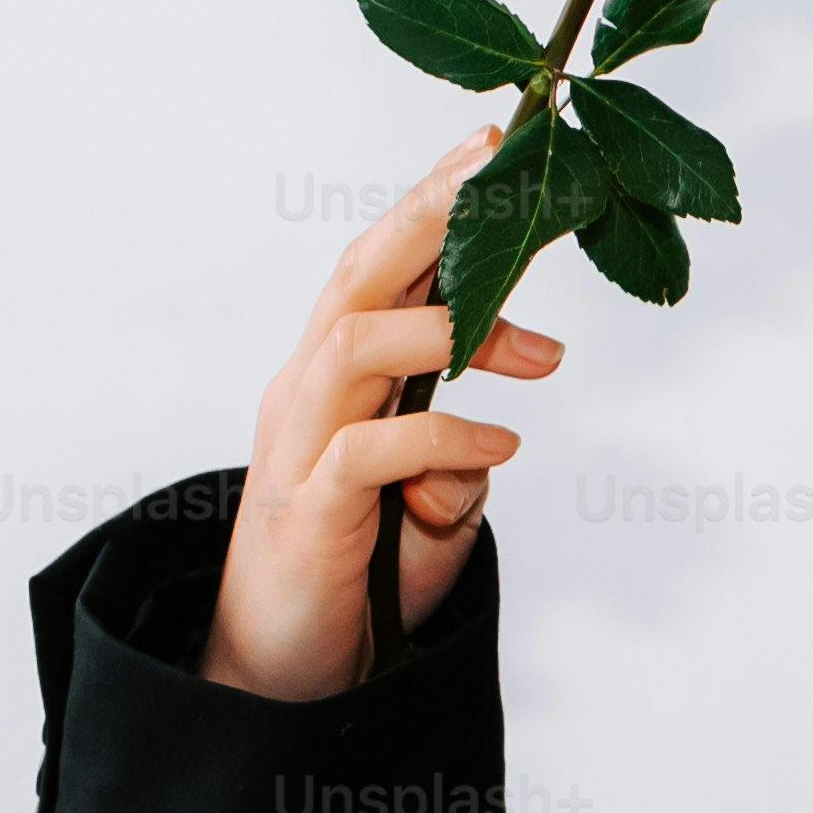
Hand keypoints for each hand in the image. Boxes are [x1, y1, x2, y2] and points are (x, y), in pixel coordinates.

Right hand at [206, 129, 566, 699]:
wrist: (279, 666)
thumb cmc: (350, 572)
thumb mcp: (426, 507)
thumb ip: (455, 461)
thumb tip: (492, 439)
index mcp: (331, 374)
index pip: (380, 268)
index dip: (430, 203)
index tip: (494, 146)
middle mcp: (305, 392)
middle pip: (357, 276)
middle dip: (428, 217)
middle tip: (501, 178)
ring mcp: (300, 447)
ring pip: (356, 343)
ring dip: (448, 332)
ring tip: (533, 353)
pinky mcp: (308, 511)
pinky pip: (371, 451)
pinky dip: (443, 436)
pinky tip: (501, 443)